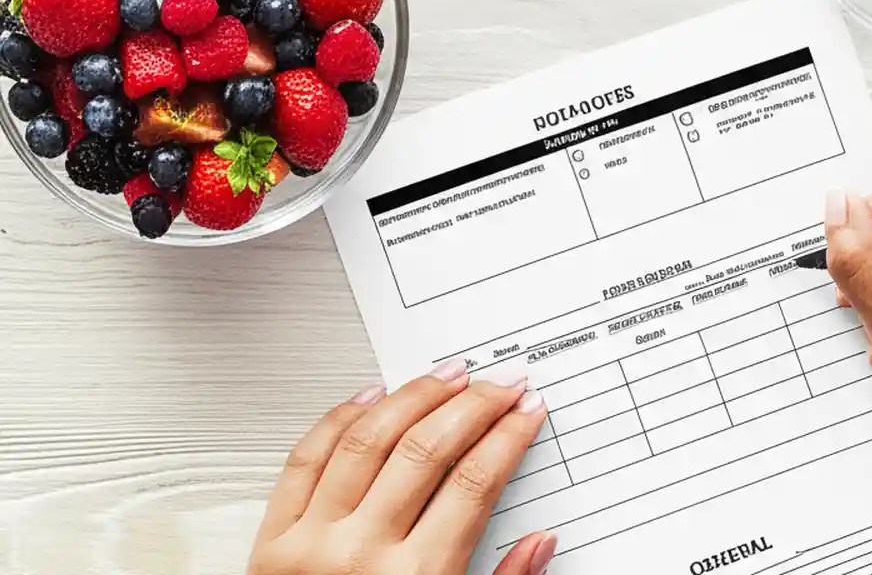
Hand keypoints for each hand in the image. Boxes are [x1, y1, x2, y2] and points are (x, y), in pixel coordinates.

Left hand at [248, 364, 556, 574]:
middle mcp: (361, 555)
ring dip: (414, 396)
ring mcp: (312, 541)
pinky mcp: (272, 538)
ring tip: (446, 376)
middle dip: (473, 405)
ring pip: (369, 438)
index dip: (508, 436)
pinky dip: (340, 417)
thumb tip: (539, 544)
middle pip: (428, 450)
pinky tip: (371, 396)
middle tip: (498, 385)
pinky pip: (306, 457)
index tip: (526, 412)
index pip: (475, 483)